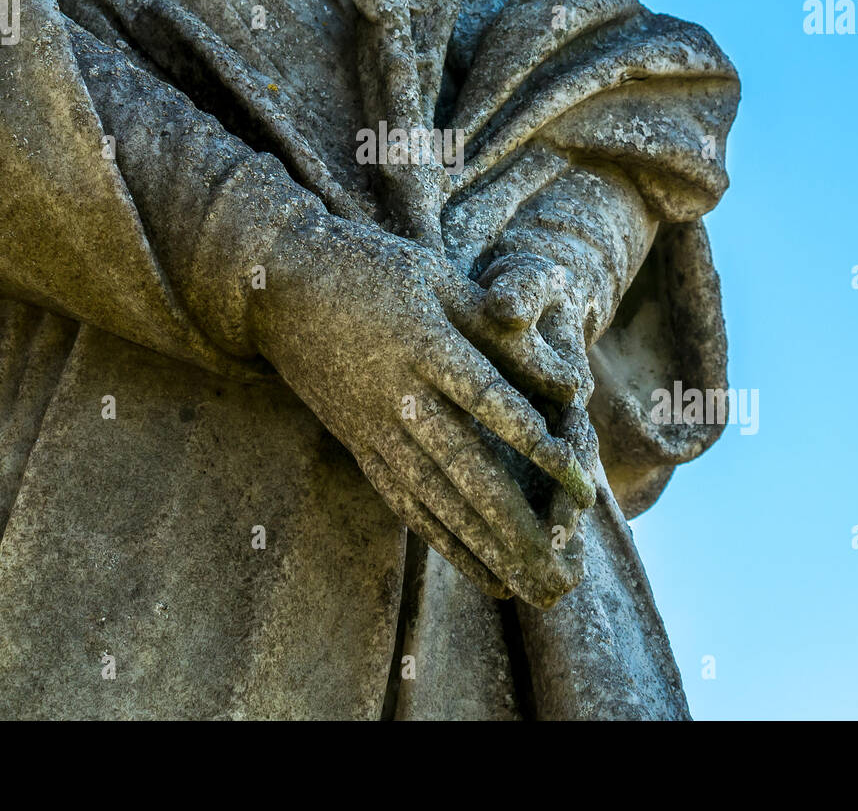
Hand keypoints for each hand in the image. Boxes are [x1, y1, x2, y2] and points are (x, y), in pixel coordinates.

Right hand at [248, 209, 594, 606]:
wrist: (279, 288)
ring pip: (434, 498)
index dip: (536, 446)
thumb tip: (567, 381)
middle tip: (560, 572)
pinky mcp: (358, 443)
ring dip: (483, 549)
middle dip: (516, 528)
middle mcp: (399, 396)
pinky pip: (403, 500)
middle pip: (464, 471)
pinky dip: (441, 538)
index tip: (578, 482)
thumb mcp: (438, 279)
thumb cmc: (370, 270)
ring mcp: (373, 427)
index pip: (490, 405)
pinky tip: (475, 567)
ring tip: (527, 587)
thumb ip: (501, 331)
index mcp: (424, 346)